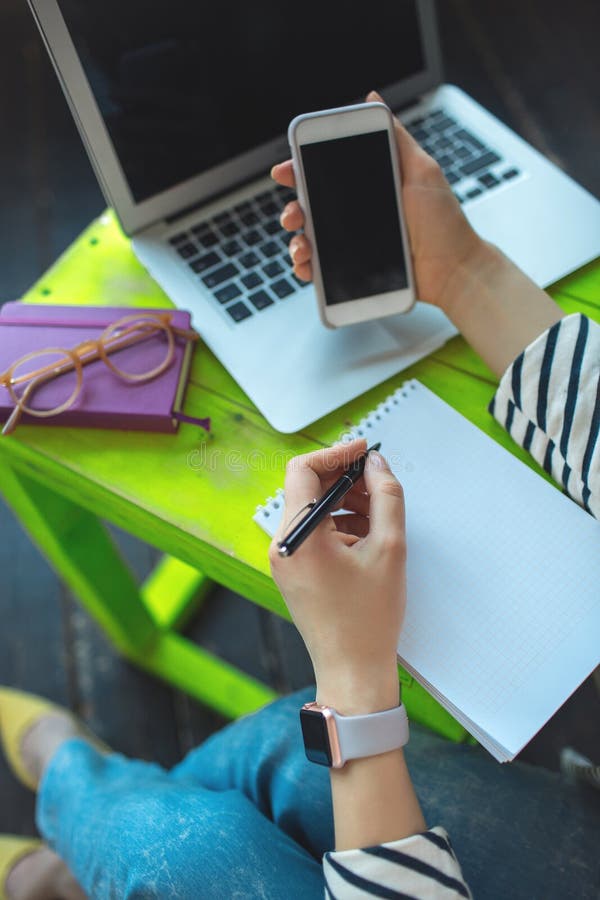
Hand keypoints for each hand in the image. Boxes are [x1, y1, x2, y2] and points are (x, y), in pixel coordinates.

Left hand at [269, 439, 405, 713]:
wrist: (353, 671)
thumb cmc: (370, 617)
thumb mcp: (389, 549)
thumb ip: (387, 496)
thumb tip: (377, 463)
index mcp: (297, 536)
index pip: (304, 470)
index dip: (336, 454)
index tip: (365, 450)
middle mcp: (282, 545)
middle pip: (307, 489)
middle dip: (345, 480)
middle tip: (380, 483)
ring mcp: (285, 560)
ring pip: (312, 511)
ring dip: (345, 503)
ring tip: (381, 515)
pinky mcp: (294, 572)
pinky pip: (313, 533)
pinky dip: (339, 525)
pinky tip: (368, 537)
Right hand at [271, 89, 482, 312]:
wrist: (455, 270)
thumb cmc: (444, 222)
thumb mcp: (422, 171)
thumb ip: (396, 138)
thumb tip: (373, 98)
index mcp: (367, 187)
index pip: (324, 174)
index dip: (300, 170)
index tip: (286, 171)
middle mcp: (356, 215)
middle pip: (310, 207)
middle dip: (293, 209)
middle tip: (295, 215)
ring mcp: (353, 245)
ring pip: (310, 240)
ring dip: (296, 241)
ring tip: (303, 245)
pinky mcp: (354, 274)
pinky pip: (321, 272)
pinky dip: (307, 269)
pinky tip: (307, 266)